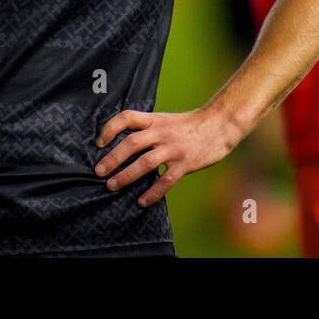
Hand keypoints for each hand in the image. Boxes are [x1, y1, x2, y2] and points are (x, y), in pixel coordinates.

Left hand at [93, 107, 240, 207]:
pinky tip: (142, 201)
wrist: (220, 125)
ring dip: (126, 175)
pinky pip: (166, 180)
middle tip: (99, 172)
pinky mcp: (185, 163)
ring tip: (112, 186)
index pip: (127, 118)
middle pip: (132, 143)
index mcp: (155, 120)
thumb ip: (149, 129)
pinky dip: (152, 192)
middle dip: (113, 158)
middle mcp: (162, 132)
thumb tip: (125, 144)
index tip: (99, 142)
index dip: (110, 128)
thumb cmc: (190, 125)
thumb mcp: (166, 120)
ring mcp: (174, 148)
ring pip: (145, 162)